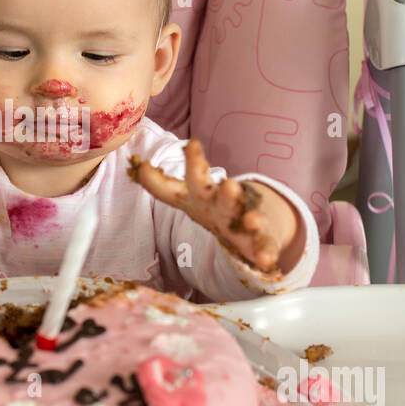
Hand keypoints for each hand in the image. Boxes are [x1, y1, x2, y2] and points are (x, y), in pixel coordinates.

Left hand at [131, 139, 297, 273]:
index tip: (193, 144)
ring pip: (250, 218)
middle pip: (224, 195)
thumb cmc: (212, 205)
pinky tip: (265, 261)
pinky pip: (264, 247)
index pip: (196, 176)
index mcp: (206, 193)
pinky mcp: (261, 241)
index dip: (194, 161)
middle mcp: (226, 202)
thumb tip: (139, 168)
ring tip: (252, 221)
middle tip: (229, 183)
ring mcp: (247, 220)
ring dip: (251, 219)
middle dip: (228, 195)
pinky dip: (265, 254)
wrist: (253, 220)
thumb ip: (161, 185)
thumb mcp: (186, 196)